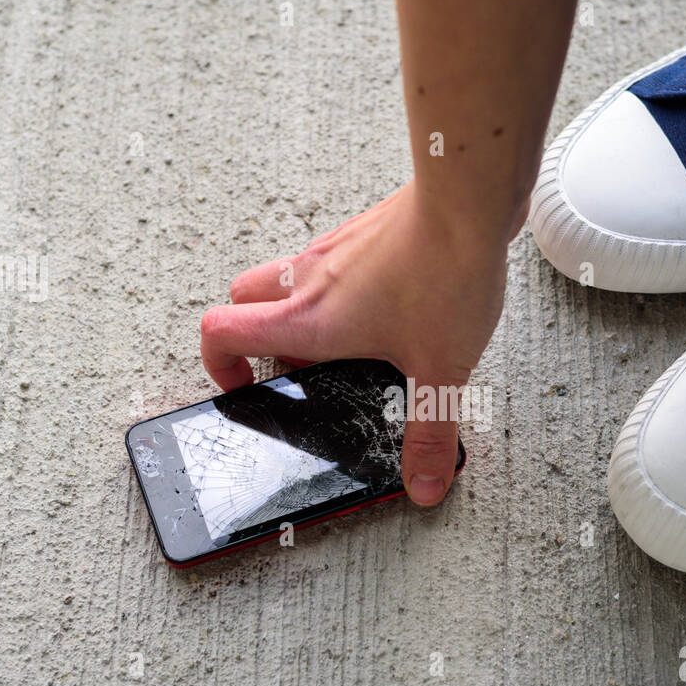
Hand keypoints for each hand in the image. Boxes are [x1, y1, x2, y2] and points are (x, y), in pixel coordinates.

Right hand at [200, 179, 512, 505]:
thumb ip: (430, 433)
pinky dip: (336, 285)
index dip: (217, 365)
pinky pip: (327, 260)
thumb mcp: (440, 371)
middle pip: (243, 302)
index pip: (220, 331)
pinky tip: (386, 303)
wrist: (469, 201)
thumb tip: (425, 484)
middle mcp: (308, 279)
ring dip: (299, 310)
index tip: (243, 388)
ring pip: (285, 278)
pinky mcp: (360, 231)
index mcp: (309, 318)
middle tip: (298, 367)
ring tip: (349, 340)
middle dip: (256, 338)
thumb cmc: (445, 271)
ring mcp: (332, 249)